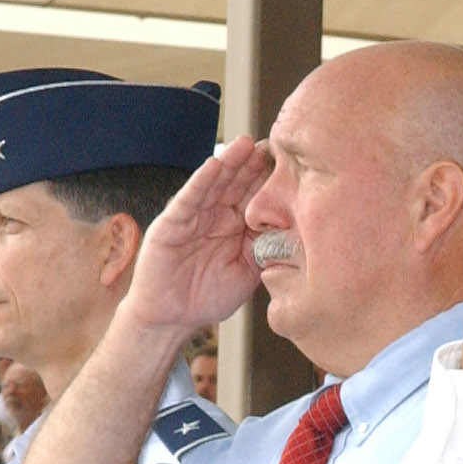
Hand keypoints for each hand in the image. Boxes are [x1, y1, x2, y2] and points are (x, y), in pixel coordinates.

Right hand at [121, 137, 277, 333]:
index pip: (254, 196)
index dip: (270, 179)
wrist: (171, 320)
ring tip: (245, 143)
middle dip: (253, 163)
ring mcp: (192, 217)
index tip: (292, 162)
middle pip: (236, 183)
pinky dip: (200, 182)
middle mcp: (214, 215)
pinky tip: (214, 165)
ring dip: (229, 163)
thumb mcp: (247, 272)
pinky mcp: (170, 224)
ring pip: (213, 184)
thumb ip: (264, 248)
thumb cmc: (207, 298)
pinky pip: (187, 199)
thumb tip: (292, 228)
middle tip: (273, 143)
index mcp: (235, 226)